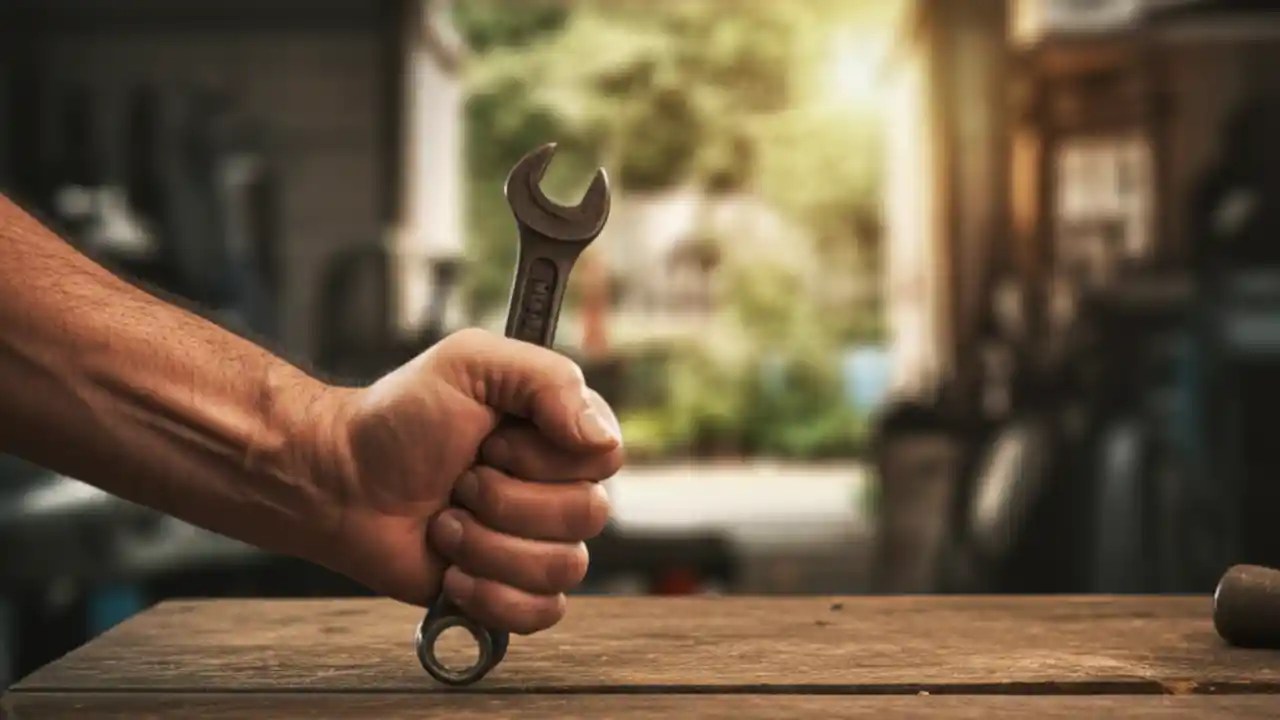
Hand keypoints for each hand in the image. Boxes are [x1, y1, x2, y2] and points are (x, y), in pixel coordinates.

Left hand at [303, 329, 622, 633]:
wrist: (341, 482)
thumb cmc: (399, 417)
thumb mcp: (470, 362)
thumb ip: (548, 379)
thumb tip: (600, 438)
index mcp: (561, 431)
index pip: (606, 456)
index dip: (545, 457)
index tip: (491, 441)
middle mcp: (559, 487)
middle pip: (589, 514)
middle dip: (506, 501)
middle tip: (459, 482)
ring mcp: (539, 542)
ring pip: (562, 566)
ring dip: (488, 546)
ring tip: (446, 523)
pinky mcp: (513, 591)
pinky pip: (543, 611)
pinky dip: (491, 594)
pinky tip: (453, 571)